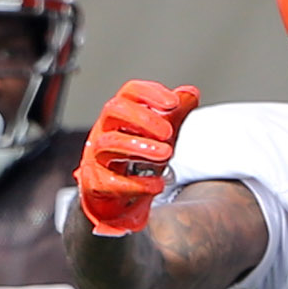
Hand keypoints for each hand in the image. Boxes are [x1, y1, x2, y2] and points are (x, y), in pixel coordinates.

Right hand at [77, 81, 199, 235]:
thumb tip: (191, 92)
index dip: (150, 93)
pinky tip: (158, 184)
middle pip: (113, 110)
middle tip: (169, 132)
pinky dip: (138, 184)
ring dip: (140, 147)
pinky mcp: (96, 182)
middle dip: (143, 118)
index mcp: (120, 116)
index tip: (173, 103)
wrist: (115, 195)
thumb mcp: (158, 135)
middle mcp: (104, 130)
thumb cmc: (136, 158)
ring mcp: (97, 156)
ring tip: (167, 154)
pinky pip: (112, 181)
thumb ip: (175, 114)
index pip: (129, 93)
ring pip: (109, 143)